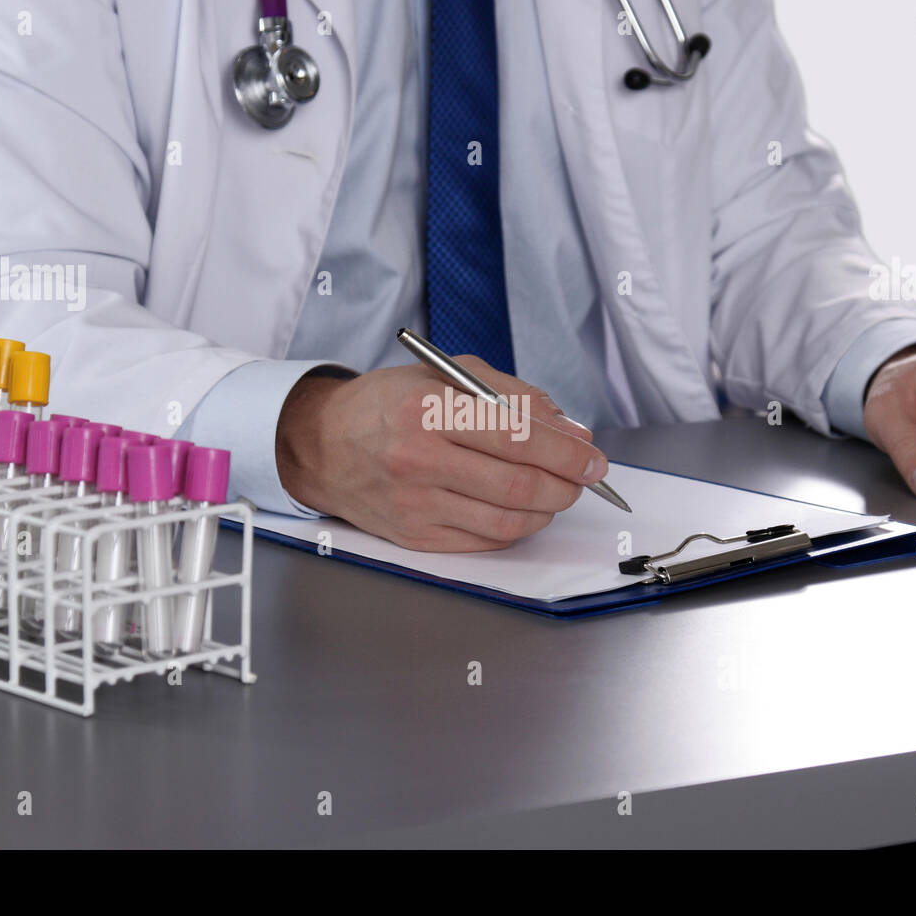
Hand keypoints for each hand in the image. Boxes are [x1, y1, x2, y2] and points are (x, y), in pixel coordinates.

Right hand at [275, 358, 607, 550]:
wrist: (321, 444)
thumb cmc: (388, 404)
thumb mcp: (446, 374)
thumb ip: (514, 397)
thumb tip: (570, 431)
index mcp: (429, 408)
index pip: (518, 437)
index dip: (568, 453)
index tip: (594, 459)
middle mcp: (419, 459)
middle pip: (519, 485)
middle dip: (567, 485)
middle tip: (583, 480)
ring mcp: (415, 504)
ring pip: (507, 521)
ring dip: (546, 510)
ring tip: (554, 493)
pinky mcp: (414, 536)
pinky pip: (484, 541)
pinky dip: (515, 528)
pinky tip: (520, 510)